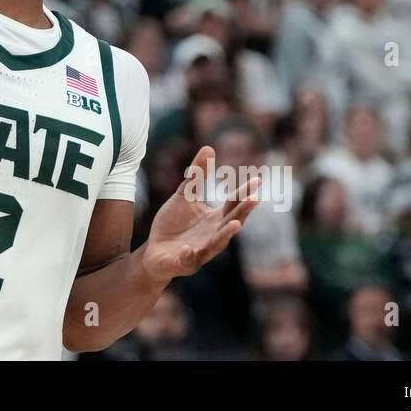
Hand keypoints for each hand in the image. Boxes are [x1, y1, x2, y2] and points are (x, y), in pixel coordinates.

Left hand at [141, 145, 257, 281]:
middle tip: (254, 199)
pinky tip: (188, 248)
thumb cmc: (173, 223)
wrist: (154, 251)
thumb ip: (196, 176)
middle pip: (231, 222)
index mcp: (215, 220)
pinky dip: (188, 255)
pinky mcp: (183, 263)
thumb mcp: (184, 196)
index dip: (244, 193)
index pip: (233, 205)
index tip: (257, 180)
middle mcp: (213, 236)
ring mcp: (200, 251)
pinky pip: (188, 260)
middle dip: (243, 211)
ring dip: (225, 235)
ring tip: (235, 225)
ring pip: (216, 244)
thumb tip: (209, 148)